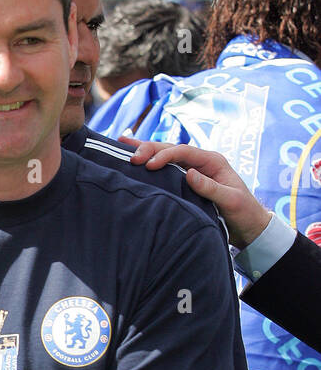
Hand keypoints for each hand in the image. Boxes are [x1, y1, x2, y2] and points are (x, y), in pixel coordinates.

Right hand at [122, 139, 271, 248]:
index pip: (183, 151)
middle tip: (130, 156)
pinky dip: (149, 162)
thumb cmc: (243, 212)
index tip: (148, 165)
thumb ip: (210, 187)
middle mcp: (200, 161)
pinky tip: (133, 159)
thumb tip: (189, 174)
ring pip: (164, 155)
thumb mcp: (230, 200)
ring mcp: (192, 169)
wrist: (248, 225)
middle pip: (170, 148)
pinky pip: (165, 168)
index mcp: (212, 161)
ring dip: (145, 150)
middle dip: (149, 149)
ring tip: (120, 144)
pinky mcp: (185, 180)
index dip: (164, 155)